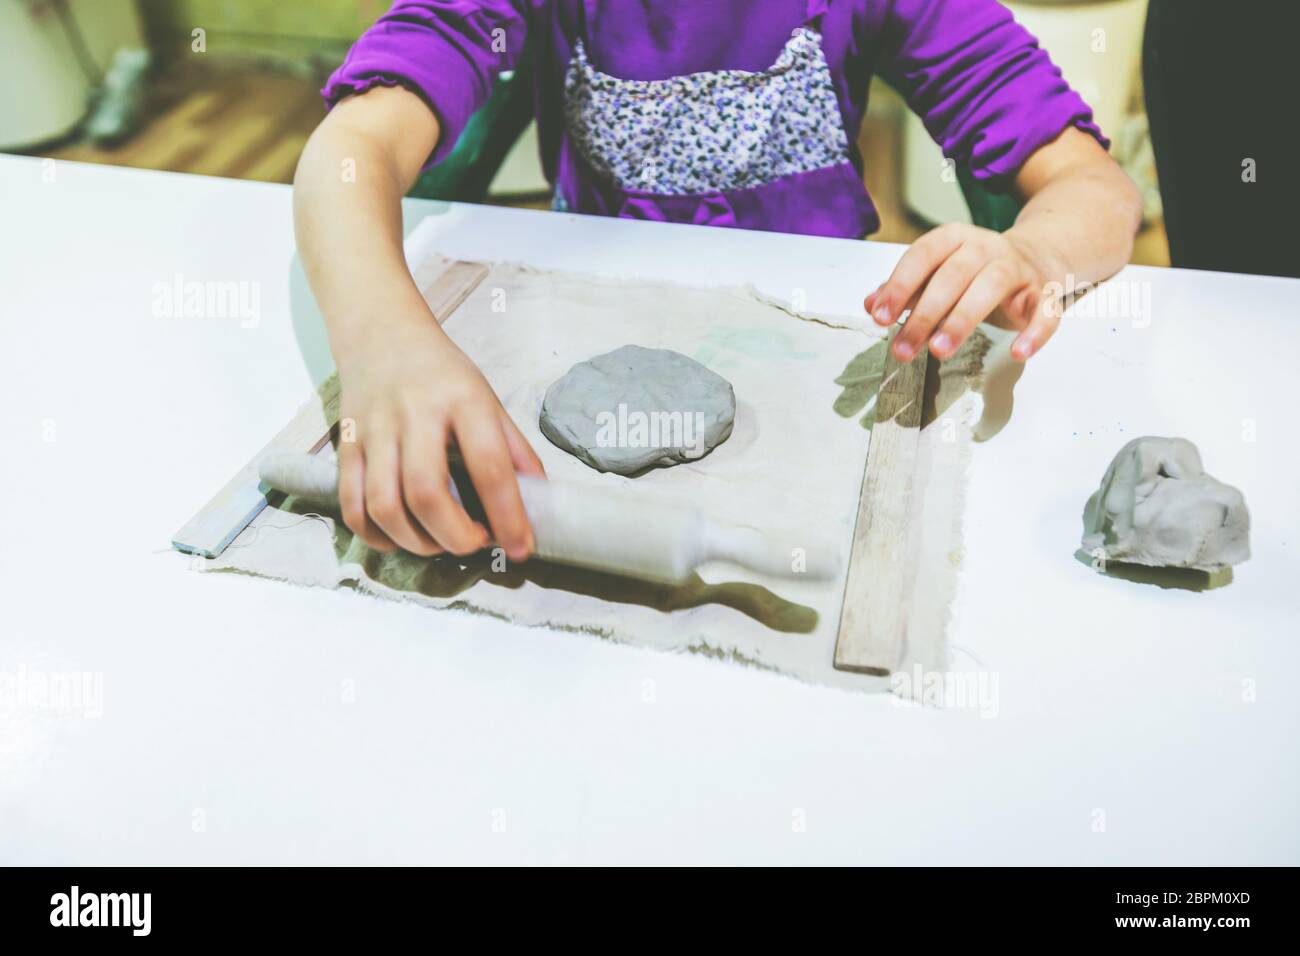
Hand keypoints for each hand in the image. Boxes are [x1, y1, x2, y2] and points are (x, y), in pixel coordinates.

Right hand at [334, 315, 543, 559]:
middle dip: (454, 536)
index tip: (520, 547)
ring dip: (415, 541)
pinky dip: (376, 535)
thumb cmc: (442, 373)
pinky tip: (400, 537)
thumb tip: (539, 498)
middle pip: (426, 493)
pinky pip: (352, 505)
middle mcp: (415, 415)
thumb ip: (514, 449)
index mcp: (462, 401)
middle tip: (473, 542)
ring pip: (384, 506)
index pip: (488, 466)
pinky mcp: (345, 445)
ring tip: (439, 541)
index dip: (507, 515)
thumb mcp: (488, 399)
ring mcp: (374, 431)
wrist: (381, 334)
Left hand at [864, 223, 1056, 362]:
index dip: (899, 286)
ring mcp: (1018, 267)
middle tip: (903, 349)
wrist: (1036, 257)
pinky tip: (1018, 353)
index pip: (923, 255)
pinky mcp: (1044, 291)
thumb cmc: (974, 272)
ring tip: (939, 350)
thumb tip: (872, 305)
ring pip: (991, 287)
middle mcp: (986, 246)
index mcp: (955, 238)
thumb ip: (906, 289)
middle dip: (924, 314)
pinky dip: (1035, 332)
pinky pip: (1046, 310)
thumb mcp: (937, 273)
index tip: (879, 317)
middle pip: (952, 276)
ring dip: (963, 320)